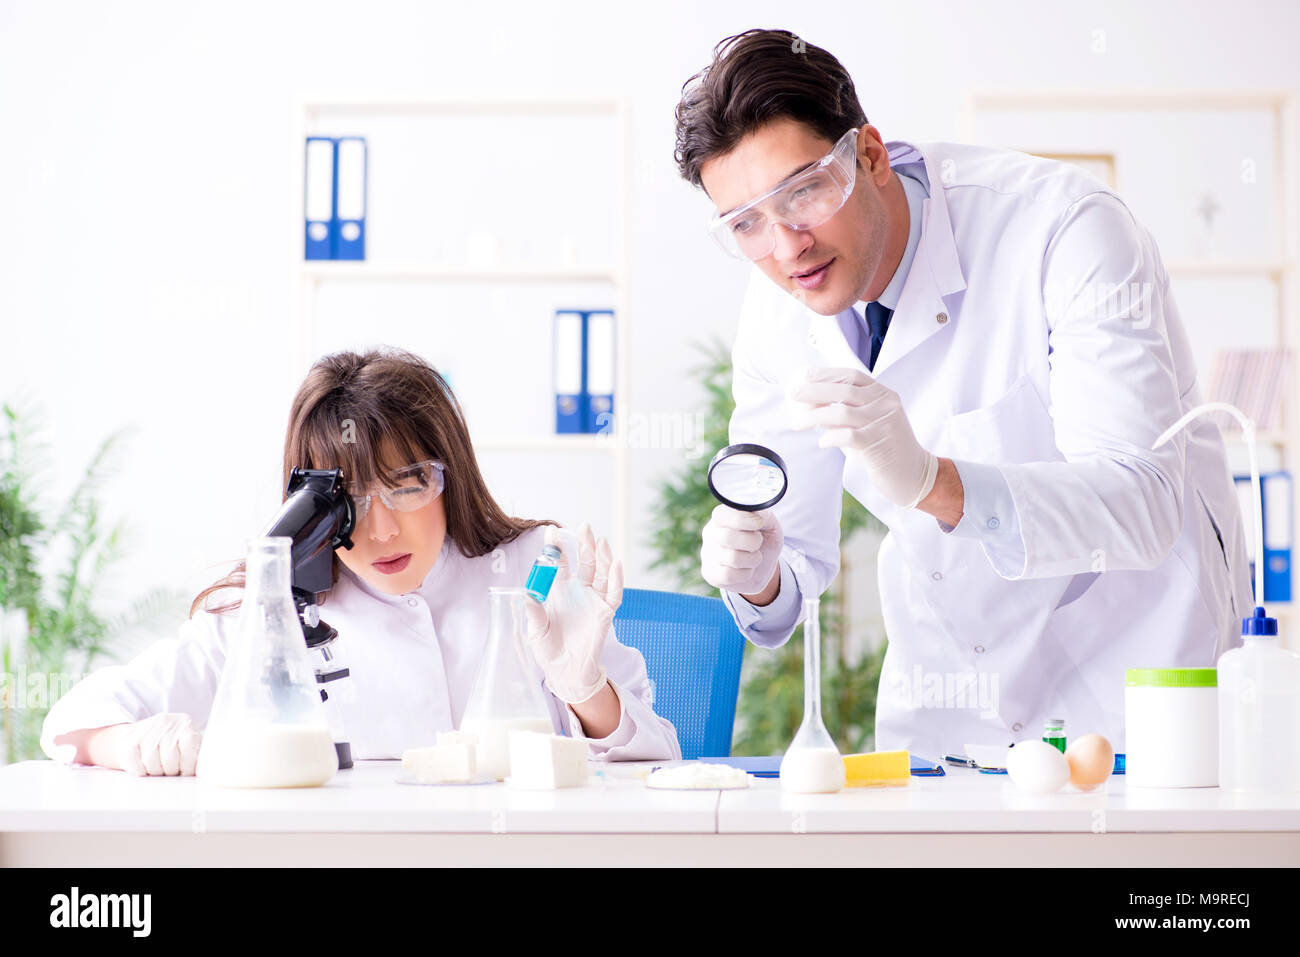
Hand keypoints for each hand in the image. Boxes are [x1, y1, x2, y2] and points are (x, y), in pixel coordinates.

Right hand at [112, 713, 202, 775]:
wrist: (138, 737)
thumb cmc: (171, 747)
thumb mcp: (189, 745)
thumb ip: (200, 754)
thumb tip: (211, 770)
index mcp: (185, 723)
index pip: (189, 744)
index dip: (188, 764)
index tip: (186, 772)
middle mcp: (166, 721)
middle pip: (169, 756)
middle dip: (171, 770)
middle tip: (171, 771)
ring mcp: (146, 728)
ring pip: (151, 760)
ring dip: (155, 771)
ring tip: (159, 769)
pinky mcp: (128, 739)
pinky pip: (134, 762)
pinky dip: (140, 770)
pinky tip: (144, 767)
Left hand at [523, 524, 623, 703]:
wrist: (564, 672)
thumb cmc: (548, 649)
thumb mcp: (536, 630)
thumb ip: (534, 611)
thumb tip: (527, 593)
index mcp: (559, 591)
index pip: (560, 563)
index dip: (557, 548)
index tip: (552, 531)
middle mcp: (578, 591)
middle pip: (585, 562)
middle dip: (585, 544)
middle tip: (584, 526)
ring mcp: (593, 600)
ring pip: (602, 573)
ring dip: (603, 557)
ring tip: (601, 541)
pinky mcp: (605, 613)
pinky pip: (614, 594)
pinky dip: (616, 579)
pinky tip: (616, 565)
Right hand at [700, 503, 782, 596]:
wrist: (762, 569)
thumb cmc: (764, 541)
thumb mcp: (769, 525)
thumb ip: (763, 515)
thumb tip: (756, 514)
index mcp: (722, 516)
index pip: (722, 514)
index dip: (744, 519)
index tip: (759, 523)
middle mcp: (711, 533)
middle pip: (728, 537)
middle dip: (753, 542)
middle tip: (758, 543)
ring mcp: (708, 554)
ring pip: (732, 558)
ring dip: (753, 559)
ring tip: (754, 557)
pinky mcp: (709, 573)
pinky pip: (728, 576)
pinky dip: (745, 574)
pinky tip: (746, 570)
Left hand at [788, 366, 938, 508]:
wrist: (914, 474)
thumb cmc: (886, 447)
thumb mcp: (871, 421)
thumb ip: (849, 410)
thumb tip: (812, 402)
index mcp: (884, 394)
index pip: (852, 376)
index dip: (827, 374)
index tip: (805, 375)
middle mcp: (886, 404)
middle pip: (844, 391)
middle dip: (814, 391)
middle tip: (793, 393)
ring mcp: (884, 423)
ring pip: (841, 414)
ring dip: (814, 417)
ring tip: (797, 423)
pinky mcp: (879, 444)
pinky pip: (847, 436)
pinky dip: (831, 437)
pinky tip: (822, 442)